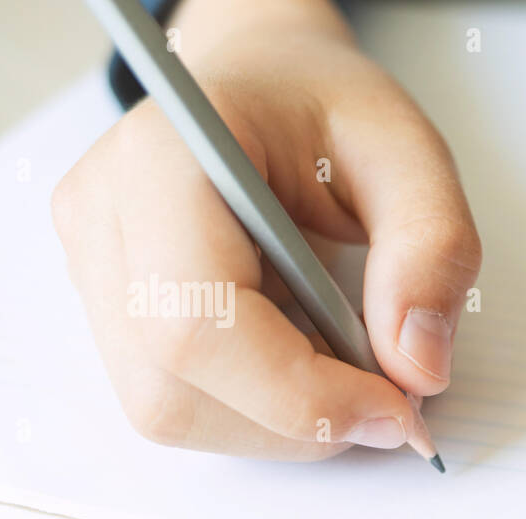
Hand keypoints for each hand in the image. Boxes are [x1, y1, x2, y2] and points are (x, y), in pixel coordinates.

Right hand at [51, 0, 479, 458]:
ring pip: (170, 410)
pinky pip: (177, 401)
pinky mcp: (110, 309)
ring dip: (280, 421)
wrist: (272, 90)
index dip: (301, 394)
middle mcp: (102, 216)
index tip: (397, 410)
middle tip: (386, 394)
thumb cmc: (329, 113)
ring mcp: (93, 267)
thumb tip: (418, 371)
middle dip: (299, 417)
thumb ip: (431, 252)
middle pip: (174, 387)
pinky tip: (303, 354)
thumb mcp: (411, 156)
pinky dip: (260, 408)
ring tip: (343, 359)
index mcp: (163, 159)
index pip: (198, 325)